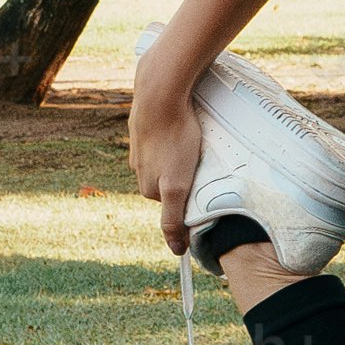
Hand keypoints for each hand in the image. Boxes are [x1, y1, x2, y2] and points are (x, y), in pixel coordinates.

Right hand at [126, 46, 206, 248]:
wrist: (159, 93)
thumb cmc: (173, 138)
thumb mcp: (176, 185)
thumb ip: (173, 218)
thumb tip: (175, 251)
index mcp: (145, 185)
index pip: (174, 202)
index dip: (192, 195)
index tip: (206, 184)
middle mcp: (138, 167)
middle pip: (171, 181)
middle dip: (186, 175)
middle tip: (204, 162)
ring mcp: (141, 145)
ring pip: (168, 158)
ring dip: (182, 155)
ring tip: (197, 143)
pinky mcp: (147, 125)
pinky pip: (166, 137)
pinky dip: (177, 136)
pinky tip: (187, 127)